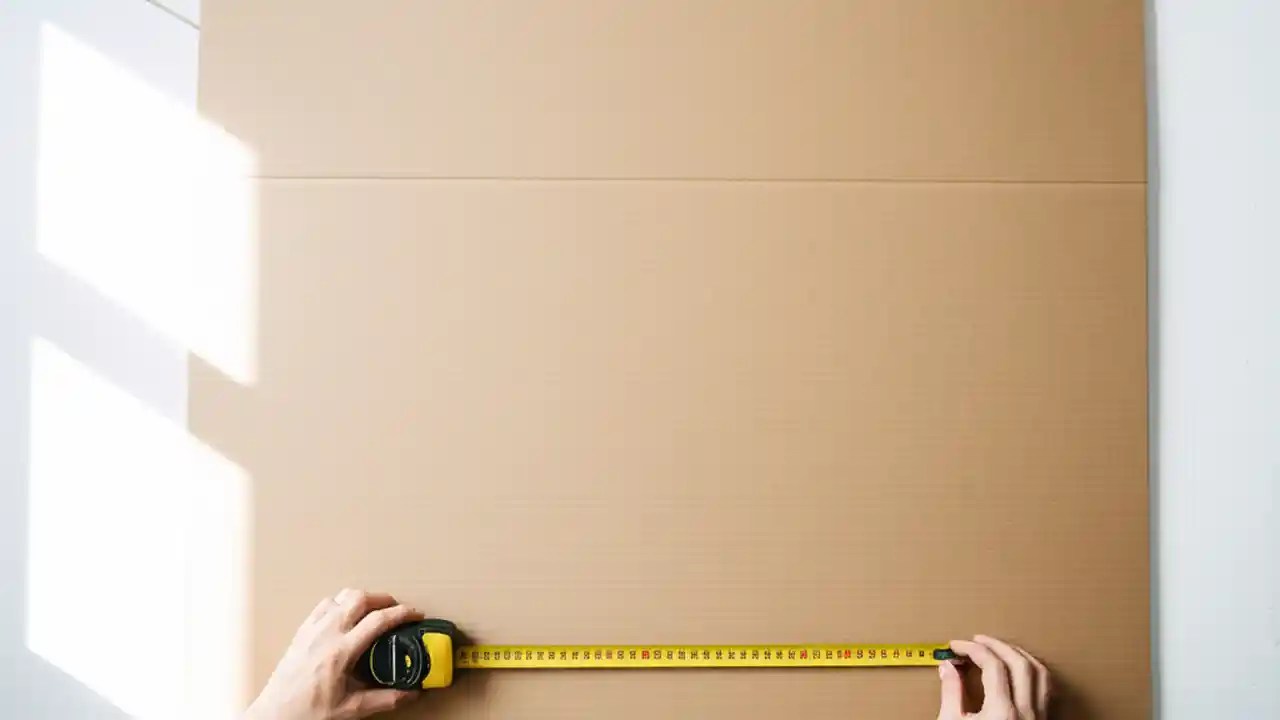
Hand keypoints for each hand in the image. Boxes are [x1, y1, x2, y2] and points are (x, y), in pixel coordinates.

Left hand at [245, 589, 424, 719]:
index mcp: (340, 652)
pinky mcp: (301, 632)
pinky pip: (323, 605)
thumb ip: (384, 699)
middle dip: (383, 598)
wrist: (275, 715)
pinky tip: (345, 615)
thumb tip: (408, 693)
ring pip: (340, 596)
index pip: (378, 621)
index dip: (401, 613)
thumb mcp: (350, 709)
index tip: (414, 614)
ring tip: (372, 609)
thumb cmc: (305, 712)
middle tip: (396, 607)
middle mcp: (325, 634)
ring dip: (360, 598)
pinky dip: (340, 603)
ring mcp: (311, 629)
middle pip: (359, 598)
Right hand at [937, 635, 1050, 719]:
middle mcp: (1026, 712)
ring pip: (1039, 673)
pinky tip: (1020, 669)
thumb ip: (951, 693)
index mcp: (1002, 711)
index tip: (958, 646)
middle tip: (978, 640)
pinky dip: (1033, 671)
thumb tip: (947, 667)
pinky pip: (1045, 688)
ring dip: (1019, 654)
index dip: (972, 649)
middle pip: (1019, 663)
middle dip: (997, 645)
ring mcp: (1038, 717)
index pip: (992, 665)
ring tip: (1001, 648)